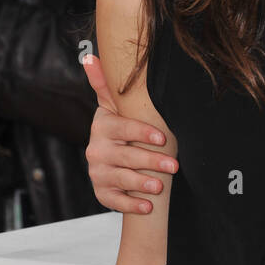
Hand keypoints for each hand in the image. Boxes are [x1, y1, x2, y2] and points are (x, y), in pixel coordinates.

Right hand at [82, 53, 176, 213]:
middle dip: (151, 162)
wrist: (118, 156)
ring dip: (142, 184)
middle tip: (174, 166)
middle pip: (126, 157)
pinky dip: (132, 205)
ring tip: (160, 187)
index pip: (123, 128)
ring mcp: (98, 173)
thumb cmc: (127, 127)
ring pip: (121, 179)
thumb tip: (91, 57)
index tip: (163, 138)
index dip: (142, 133)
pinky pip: (115, 201)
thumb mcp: (119, 107)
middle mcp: (96, 149)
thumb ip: (108, 85)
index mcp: (103, 126)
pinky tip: (148, 207)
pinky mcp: (102, 193)